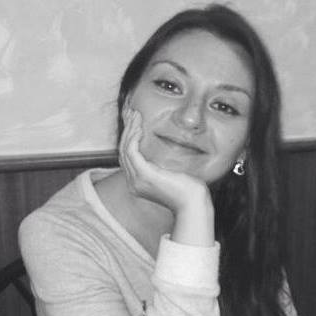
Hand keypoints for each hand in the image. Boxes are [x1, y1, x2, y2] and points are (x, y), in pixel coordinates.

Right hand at [119, 106, 214, 245]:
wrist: (193, 202)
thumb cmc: (187, 189)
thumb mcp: (171, 173)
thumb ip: (161, 163)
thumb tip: (163, 147)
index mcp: (138, 183)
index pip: (128, 156)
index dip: (128, 137)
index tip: (133, 121)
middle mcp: (133, 183)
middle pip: (123, 151)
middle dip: (127, 130)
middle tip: (131, 112)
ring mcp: (137, 180)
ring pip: (125, 149)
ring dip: (130, 130)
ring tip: (135, 115)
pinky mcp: (144, 175)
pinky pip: (131, 151)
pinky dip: (133, 137)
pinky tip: (139, 127)